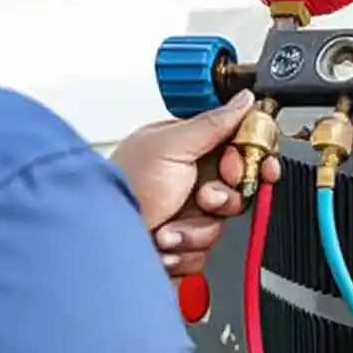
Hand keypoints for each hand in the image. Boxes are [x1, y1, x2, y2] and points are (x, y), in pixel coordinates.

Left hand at [109, 90, 280, 276]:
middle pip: (236, 190)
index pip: (235, 149)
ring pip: (222, 226)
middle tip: (203, 197)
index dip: (248, 161)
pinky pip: (205, 252)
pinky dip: (185, 252)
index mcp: (186, 150)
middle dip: (222, 199)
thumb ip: (212, 123)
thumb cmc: (125, 186)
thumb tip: (243, 100)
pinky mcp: (181, 246)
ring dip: (196, 230)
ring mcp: (184, 215)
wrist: (103, 240)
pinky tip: (164, 243)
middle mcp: (187, 181)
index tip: (249, 168)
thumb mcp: (170, 145)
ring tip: (169, 226)